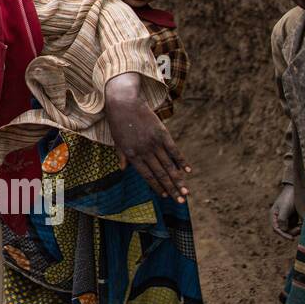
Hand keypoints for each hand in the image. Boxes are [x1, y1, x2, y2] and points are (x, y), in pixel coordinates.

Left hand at [104, 74, 189, 201]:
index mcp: (132, 155)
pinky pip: (174, 150)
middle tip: (181, 201)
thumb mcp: (116, 141)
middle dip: (171, 188)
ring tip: (186, 191)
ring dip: (178, 179)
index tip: (165, 196)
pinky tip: (188, 171)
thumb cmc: (118, 122)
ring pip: (169, 165)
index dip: (157, 186)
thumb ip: (121, 156)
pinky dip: (181, 161)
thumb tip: (123, 169)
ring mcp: (154, 143)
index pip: (147, 175)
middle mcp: (144, 151)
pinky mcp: (162, 133)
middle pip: (160, 174)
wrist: (124, 102)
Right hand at [271, 184, 300, 238]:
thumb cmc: (288, 198)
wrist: (296, 189)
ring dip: (297, 230)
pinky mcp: (293, 218)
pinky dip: (300, 227)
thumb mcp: (284, 208)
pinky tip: (304, 225)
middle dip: (292, 231)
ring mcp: (286, 218)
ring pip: (291, 229)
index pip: (276, 228)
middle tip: (300, 229)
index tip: (291, 238)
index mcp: (274, 216)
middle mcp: (279, 218)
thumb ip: (282, 220)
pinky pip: (295, 226)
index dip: (283, 234)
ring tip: (303, 226)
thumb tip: (282, 230)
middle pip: (284, 230)